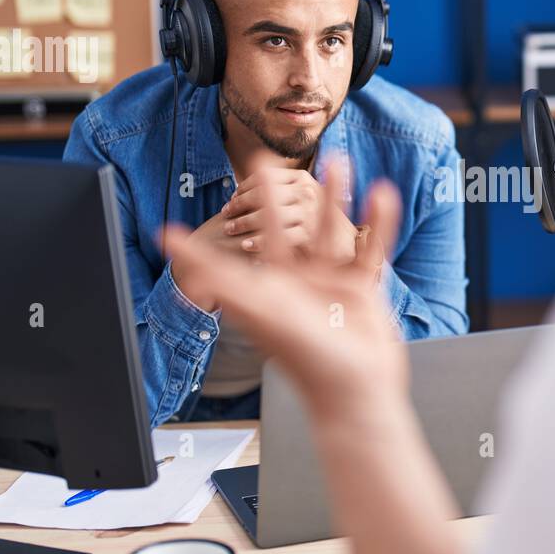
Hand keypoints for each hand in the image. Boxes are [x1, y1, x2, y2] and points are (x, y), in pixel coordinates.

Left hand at [162, 154, 405, 420]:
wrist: (354, 391)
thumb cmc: (305, 357)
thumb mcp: (259, 310)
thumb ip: (221, 275)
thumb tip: (172, 243)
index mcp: (272, 286)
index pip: (254, 238)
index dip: (244, 212)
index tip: (234, 186)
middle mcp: (300, 281)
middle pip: (289, 229)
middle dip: (280, 197)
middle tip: (270, 163)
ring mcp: (331, 284)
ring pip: (332, 231)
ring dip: (334, 197)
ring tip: (336, 162)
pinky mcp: (361, 290)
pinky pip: (369, 248)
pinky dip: (378, 223)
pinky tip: (382, 193)